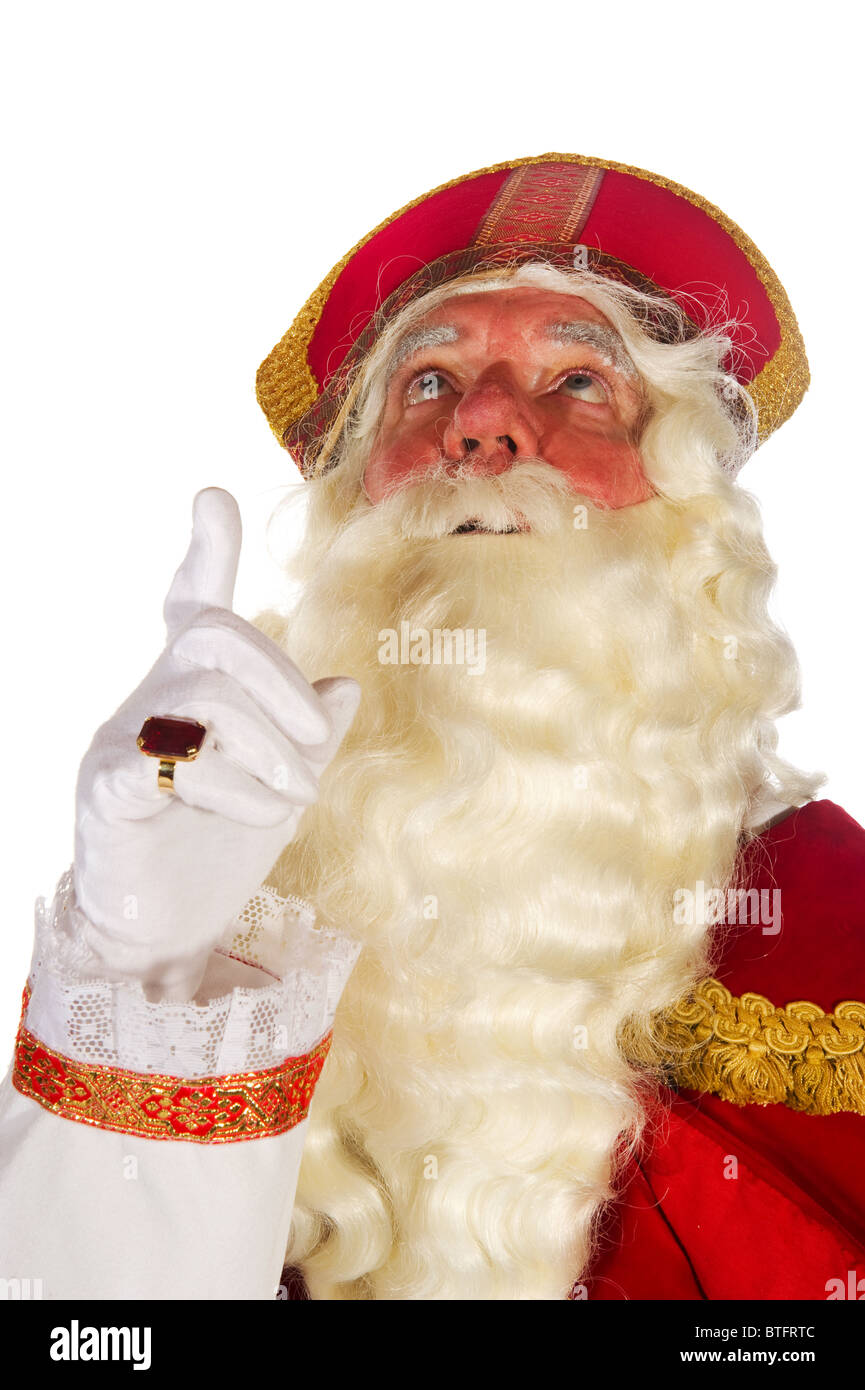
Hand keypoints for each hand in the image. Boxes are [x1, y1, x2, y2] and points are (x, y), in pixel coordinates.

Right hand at [73, 488, 359, 997]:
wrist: (163, 934)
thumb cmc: (217, 850)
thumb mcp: (281, 788)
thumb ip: (308, 737)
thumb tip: (346, 686)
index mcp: (194, 692)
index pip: (191, 605)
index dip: (203, 552)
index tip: (212, 496)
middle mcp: (153, 701)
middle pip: (213, 634)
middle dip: (281, 679)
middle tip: (316, 742)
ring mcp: (123, 743)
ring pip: (204, 696)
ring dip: (274, 747)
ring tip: (299, 794)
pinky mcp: (110, 792)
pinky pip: (172, 761)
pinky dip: (237, 786)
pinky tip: (267, 815)